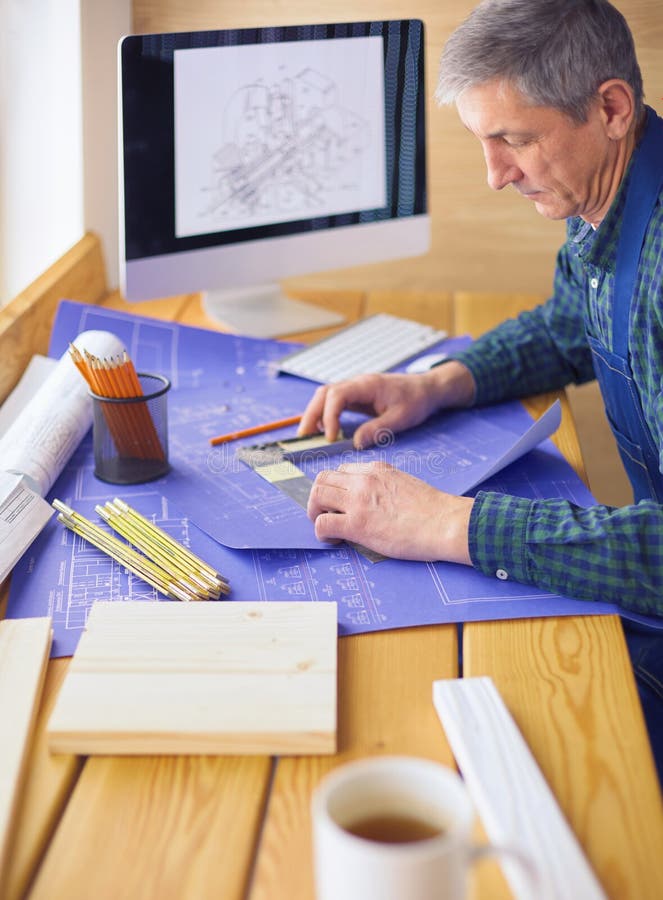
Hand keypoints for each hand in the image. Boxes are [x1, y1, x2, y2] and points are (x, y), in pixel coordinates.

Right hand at [298, 361, 474, 448]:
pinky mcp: (355, 395)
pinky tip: (324, 431)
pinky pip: (333, 402)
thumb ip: (378, 430)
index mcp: (367, 385)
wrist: (426, 388)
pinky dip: (324, 414)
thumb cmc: (416, 400)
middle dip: (311, 415)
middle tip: (303, 437)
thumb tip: (356, 444)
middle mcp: (356, 383)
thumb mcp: (400, 418)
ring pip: (325, 396)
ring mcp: (354, 388)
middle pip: (323, 394)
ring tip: (308, 436)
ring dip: (314, 414)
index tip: (331, 438)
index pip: (337, 395)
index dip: (329, 416)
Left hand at [307, 461, 473, 562]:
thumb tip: (373, 502)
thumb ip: (385, 485)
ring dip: (316, 513)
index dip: (336, 487)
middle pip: (322, 479)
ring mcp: (358, 501)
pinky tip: (336, 540)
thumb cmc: (433, 511)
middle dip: (319, 497)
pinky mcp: (357, 524)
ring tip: (329, 527)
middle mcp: (364, 480)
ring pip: (316, 496)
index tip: (341, 503)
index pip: (341, 470)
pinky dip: (322, 533)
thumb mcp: (405, 484)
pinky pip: (322, 524)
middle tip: (327, 515)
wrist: (445, 523)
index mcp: (377, 469)